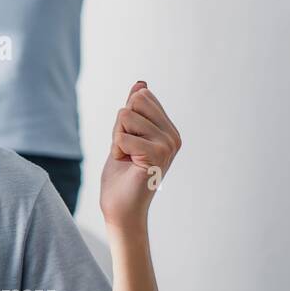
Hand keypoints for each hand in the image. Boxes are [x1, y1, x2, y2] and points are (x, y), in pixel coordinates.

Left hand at [100, 82, 180, 229]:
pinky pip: (122, 136)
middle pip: (134, 103)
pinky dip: (116, 150)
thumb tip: (141, 83)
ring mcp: (168, 145)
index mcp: (169, 129)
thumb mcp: (125, 135)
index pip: (141, 97)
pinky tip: (127, 165)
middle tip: (127, 150)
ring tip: (127, 159)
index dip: (124, 119)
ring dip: (117, 139)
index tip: (129, 142)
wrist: (121, 207)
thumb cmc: (122, 174)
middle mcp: (173, 135)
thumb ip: (134, 110)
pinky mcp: (157, 154)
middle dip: (120, 126)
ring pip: (125, 116)